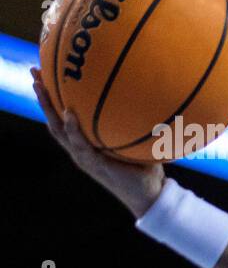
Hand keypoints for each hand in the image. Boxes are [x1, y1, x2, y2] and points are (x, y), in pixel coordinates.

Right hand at [31, 68, 164, 217]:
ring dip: (48, 108)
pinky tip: (69, 113)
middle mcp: (81, 150)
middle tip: (35, 71)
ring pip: (58, 130)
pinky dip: (73, 129)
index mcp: (87, 145)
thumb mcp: (141, 141)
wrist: (151, 196)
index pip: (65, 119)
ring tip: (40, 86)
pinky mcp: (93, 165)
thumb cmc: (147, 168)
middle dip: (43, 96)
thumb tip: (151, 94)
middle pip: (54, 120)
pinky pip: (79, 144)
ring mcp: (84, 158)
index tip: (47, 75)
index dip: (54, 99)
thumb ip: (138, 123)